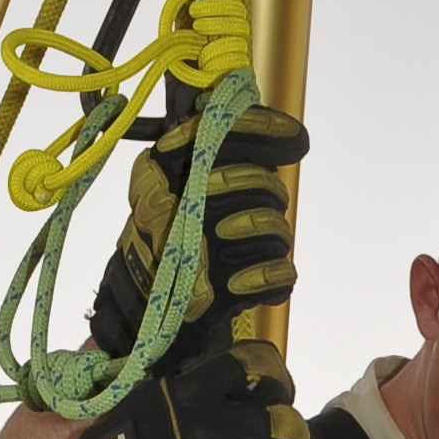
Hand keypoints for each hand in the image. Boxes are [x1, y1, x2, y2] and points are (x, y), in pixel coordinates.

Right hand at [88, 105, 306, 366]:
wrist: (140, 308)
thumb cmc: (168, 237)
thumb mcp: (172, 182)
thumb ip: (211, 152)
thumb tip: (282, 130)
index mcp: (164, 167)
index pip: (223, 130)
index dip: (268, 130)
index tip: (298, 139)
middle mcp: (178, 201)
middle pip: (258, 181)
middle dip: (273, 196)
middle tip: (267, 207)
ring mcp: (195, 247)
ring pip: (270, 225)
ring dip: (277, 237)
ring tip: (264, 245)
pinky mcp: (213, 291)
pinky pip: (275, 273)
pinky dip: (279, 276)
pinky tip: (270, 277)